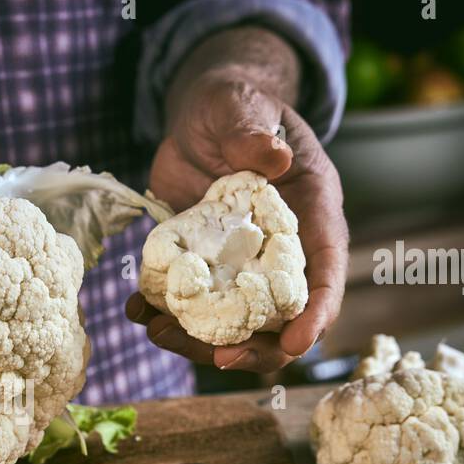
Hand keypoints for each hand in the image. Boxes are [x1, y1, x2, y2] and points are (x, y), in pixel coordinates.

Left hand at [130, 51, 348, 372]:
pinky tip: (137, 310)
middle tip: (215, 357)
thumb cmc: (234, 106)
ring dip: (198, 340)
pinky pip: (191, 306)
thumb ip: (254, 132)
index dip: (317, 313)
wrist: (199, 119)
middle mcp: (281, 252)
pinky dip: (165, 316)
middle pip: (281, 319)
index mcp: (310, 216)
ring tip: (157, 333)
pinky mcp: (205, 268)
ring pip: (232, 323)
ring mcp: (241, 266)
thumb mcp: (242, 109)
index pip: (325, 273)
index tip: (297, 342)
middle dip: (253, 348)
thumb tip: (273, 159)